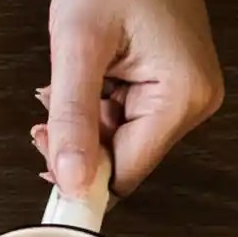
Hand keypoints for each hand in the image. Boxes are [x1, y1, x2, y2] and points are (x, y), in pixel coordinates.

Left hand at [35, 0, 223, 196]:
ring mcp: (179, 91)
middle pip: (120, 159)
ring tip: (66, 85)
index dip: (83, 180)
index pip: (126, 172)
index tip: (50, 189)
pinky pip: (120, 116)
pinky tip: (81, 81)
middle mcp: (190, 99)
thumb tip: (71, 177)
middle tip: (47, 120)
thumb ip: (72, 117)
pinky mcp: (164, 83)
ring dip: (81, 123)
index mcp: (181, 95)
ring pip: (115, 139)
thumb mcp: (78, 47)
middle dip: (77, 144)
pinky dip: (91, 107)